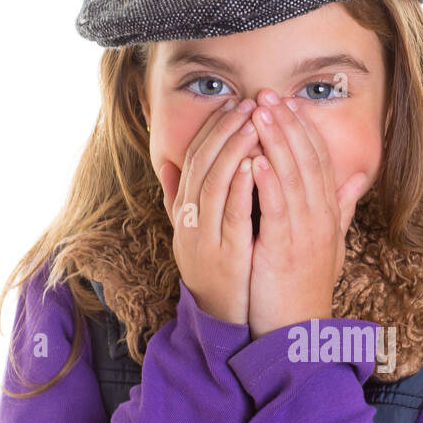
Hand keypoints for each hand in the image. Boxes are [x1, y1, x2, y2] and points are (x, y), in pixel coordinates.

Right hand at [156, 100, 260, 324]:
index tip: (234, 104)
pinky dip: (241, 188)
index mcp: (185, 210)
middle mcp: (189, 220)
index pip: (195, 157)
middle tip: (248, 104)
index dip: (213, 128)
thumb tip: (168, 164)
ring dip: (233, 150)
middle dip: (225, 130)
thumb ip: (183, 197)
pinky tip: (253, 166)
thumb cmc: (216, 268)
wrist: (221, 319)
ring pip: (214, 184)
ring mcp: (205, 238)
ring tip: (254, 123)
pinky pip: (231, 216)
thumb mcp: (195, 230)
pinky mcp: (225, 256)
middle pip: (203, 164)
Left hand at [247, 93, 368, 339]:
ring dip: (276, 142)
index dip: (304, 130)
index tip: (288, 104)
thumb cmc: (305, 288)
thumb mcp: (329, 243)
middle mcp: (321, 219)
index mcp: (327, 215)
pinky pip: (278, 210)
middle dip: (287, 125)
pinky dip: (268, 183)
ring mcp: (305, 234)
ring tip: (260, 113)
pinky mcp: (285, 251)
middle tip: (268, 95)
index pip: (319, 161)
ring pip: (292, 178)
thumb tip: (358, 178)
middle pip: (307, 161)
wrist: (299, 333)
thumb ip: (340, 207)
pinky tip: (256, 160)